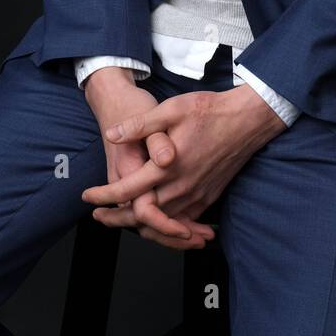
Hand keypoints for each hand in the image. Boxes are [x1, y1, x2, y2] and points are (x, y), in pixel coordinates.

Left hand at [82, 68, 214, 249]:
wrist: (247, 121)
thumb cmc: (210, 112)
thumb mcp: (171, 109)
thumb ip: (140, 125)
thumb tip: (112, 134)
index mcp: (167, 166)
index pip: (128, 190)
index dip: (104, 196)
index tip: (88, 196)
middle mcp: (181, 186)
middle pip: (141, 216)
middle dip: (116, 218)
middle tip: (98, 217)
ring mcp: (197, 195)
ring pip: (162, 224)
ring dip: (139, 225)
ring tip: (121, 219)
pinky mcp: (208, 197)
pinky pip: (182, 221)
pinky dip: (165, 226)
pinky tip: (156, 220)